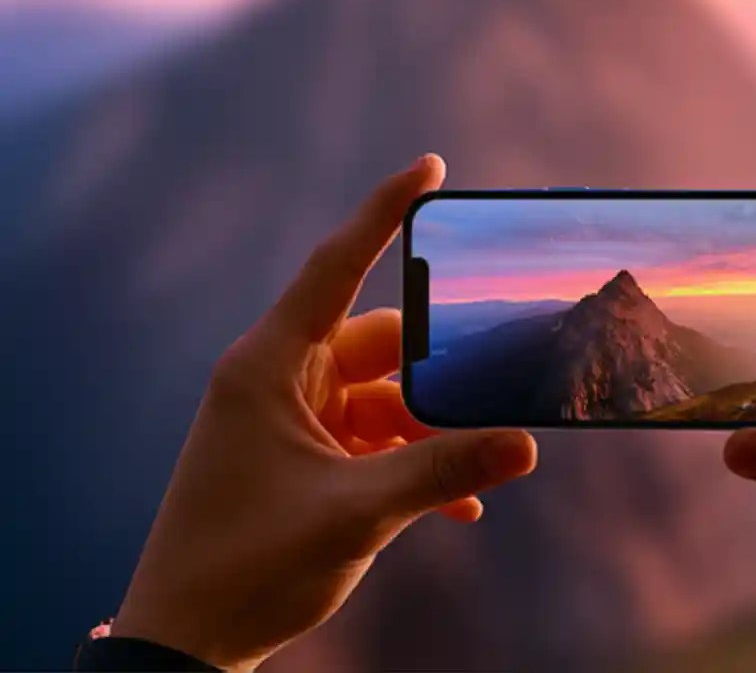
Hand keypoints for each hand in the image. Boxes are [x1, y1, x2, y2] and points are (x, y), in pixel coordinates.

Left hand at [111, 155, 537, 670]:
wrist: (189, 640)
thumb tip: (526, 445)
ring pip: (383, 399)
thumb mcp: (356, 513)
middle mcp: (279, 381)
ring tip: (478, 466)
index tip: (430, 169)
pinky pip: (372, 442)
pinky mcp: (302, 462)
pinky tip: (456, 505)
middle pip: (379, 344)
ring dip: (431, 432)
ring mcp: (290, 423)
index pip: (337, 267)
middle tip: (497, 385)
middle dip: (439, 372)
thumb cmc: (249, 565)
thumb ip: (443, 472)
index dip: (385, 213)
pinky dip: (411, 464)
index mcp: (270, 365)